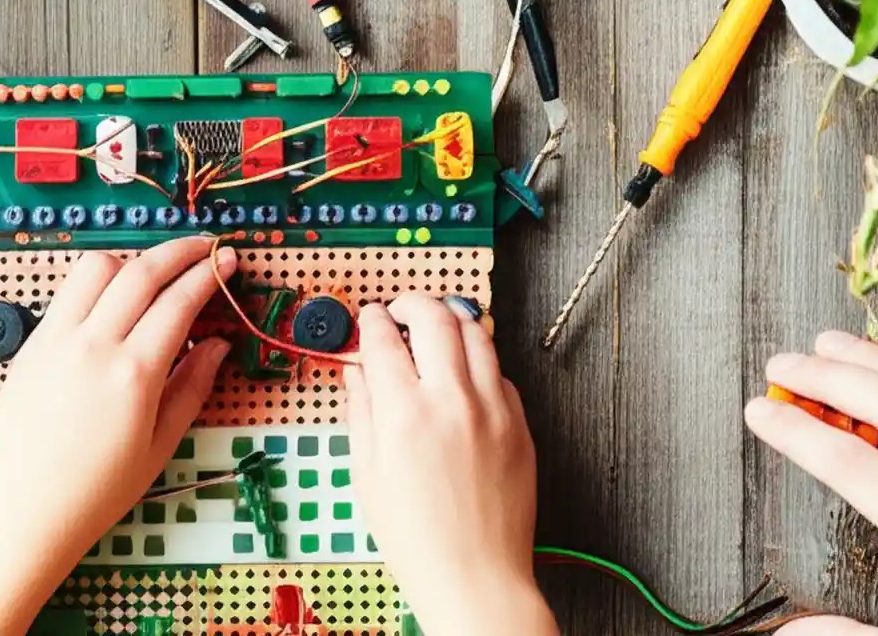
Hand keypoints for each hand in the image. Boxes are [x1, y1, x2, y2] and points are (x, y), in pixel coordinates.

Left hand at [0, 236, 237, 635]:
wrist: (28, 509)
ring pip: (96, 268)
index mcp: (133, 374)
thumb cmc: (101, 488)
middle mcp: (93, 346)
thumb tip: (217, 343)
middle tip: (204, 247)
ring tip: (155, 275)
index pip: (179, 301)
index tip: (228, 260)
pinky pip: (68, 294)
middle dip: (179, 251)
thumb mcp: (161, 443)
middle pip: (141, 271)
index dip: (209, 274)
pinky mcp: (32, 345)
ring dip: (132, 261)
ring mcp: (56, 340)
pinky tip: (115, 301)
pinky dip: (98, 284)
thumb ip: (192, 385)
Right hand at [345, 295, 557, 635]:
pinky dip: (478, 362)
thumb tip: (357, 372)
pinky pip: (500, 372)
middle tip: (400, 311)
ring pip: (476, 332)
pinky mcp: (520, 423)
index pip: (384, 338)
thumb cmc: (417, 538)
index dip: (371, 320)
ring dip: (450, 320)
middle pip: (434, 317)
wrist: (474, 575)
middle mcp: (452, 401)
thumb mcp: (367, 474)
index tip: (368, 319)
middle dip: (411, 303)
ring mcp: (493, 409)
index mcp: (405, 414)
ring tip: (435, 330)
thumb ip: (361, 412)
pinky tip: (463, 376)